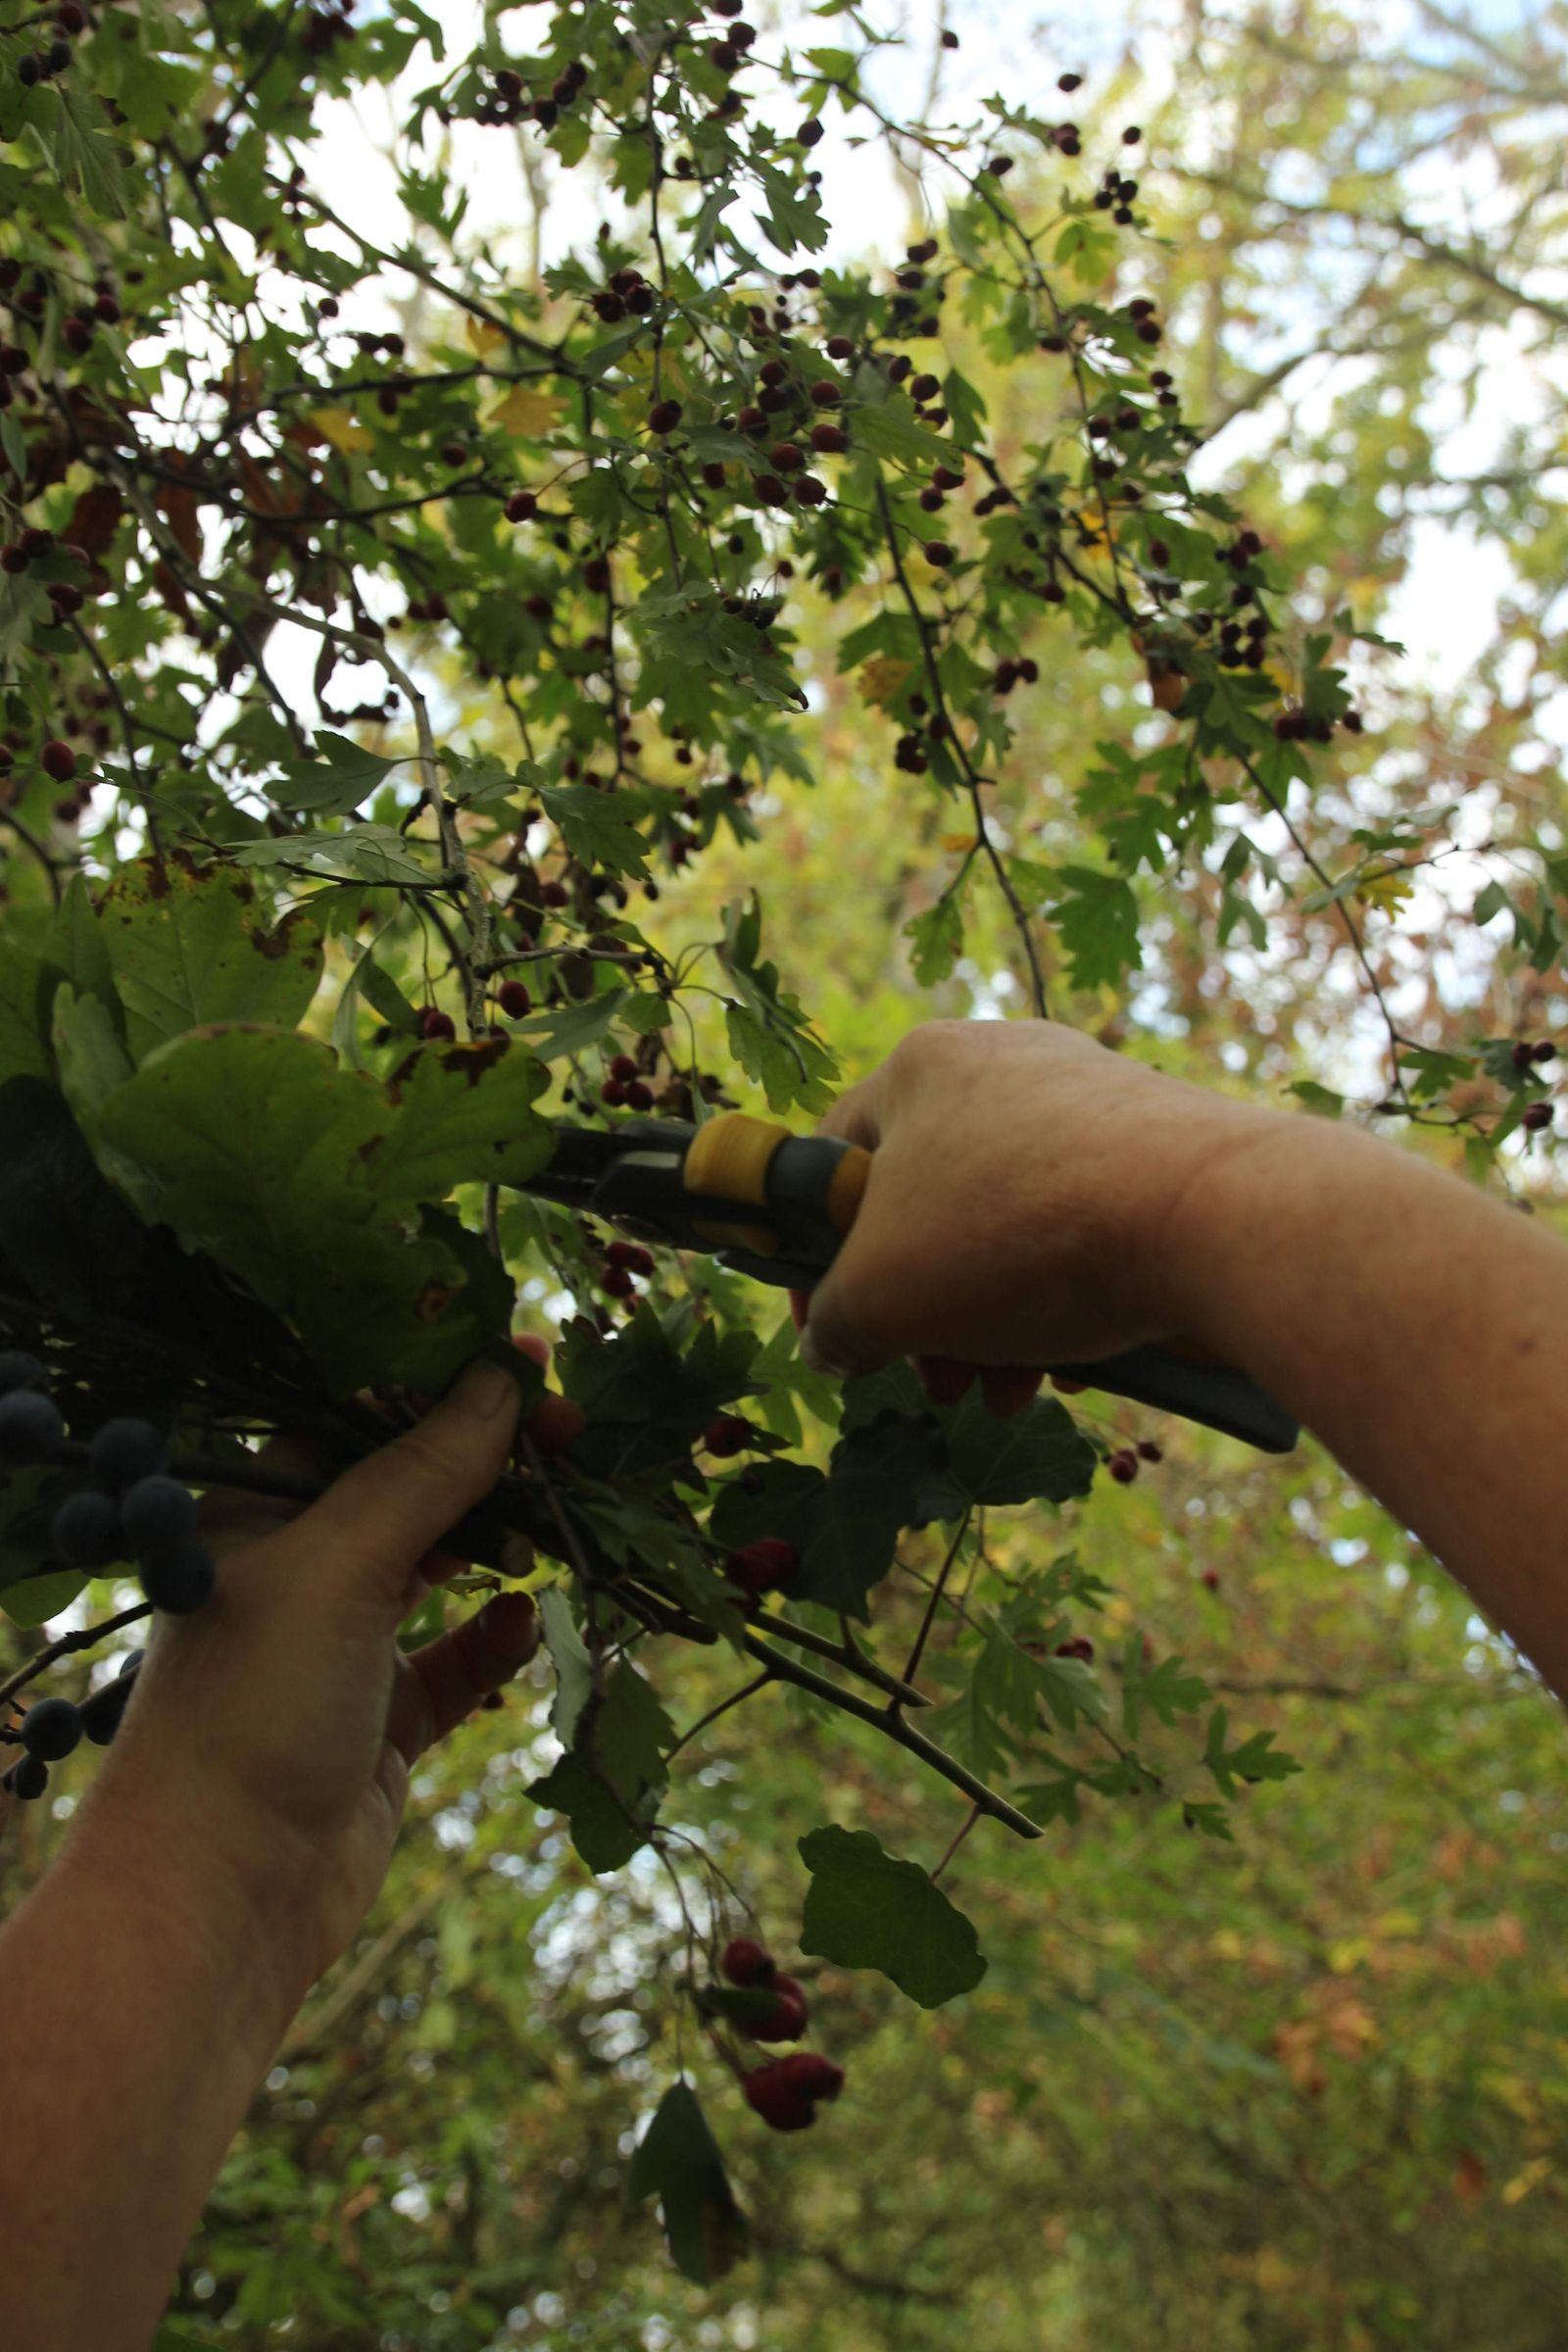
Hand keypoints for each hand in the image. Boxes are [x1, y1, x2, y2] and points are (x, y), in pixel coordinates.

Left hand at [76, 1351, 562, 2006]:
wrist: (221, 1899)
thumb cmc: (251, 1709)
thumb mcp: (337, 1567)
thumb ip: (422, 1473)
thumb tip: (499, 1380)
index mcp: (254, 1514)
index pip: (353, 1414)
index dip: (437, 1380)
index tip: (527, 1356)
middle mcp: (295, 1571)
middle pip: (407, 1485)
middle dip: (488, 1457)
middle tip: (572, 1431)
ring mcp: (341, 1648)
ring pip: (440, 1568)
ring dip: (502, 1540)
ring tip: (569, 1515)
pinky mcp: (383, 1722)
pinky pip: (456, 1660)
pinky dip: (497, 1637)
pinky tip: (527, 1620)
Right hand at [792, 1019, 1271, 1404]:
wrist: (1210, 1216)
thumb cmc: (1014, 1237)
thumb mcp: (884, 1296)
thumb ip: (836, 1321)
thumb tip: (833, 1344)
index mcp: (919, 1067)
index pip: (833, 1161)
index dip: (816, 1258)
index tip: (833, 1332)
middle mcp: (1004, 1061)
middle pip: (929, 1205)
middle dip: (926, 1312)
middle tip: (941, 1383)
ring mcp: (1088, 1098)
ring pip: (1007, 1227)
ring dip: (992, 1323)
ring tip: (1010, 1393)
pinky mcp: (1157, 1143)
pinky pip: (1082, 1226)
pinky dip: (1066, 1295)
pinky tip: (1078, 1363)